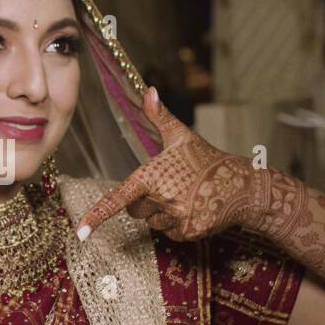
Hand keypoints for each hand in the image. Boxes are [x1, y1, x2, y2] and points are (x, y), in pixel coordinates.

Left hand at [76, 87, 265, 241]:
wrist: (244, 186)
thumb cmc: (207, 159)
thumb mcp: (182, 136)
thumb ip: (159, 116)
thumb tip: (149, 90)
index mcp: (152, 176)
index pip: (118, 198)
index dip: (97, 216)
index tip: (80, 233)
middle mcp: (162, 199)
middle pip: (134, 210)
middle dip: (144, 201)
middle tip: (168, 186)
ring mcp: (176, 218)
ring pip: (153, 222)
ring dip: (162, 212)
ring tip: (185, 196)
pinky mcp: (189, 232)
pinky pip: (170, 232)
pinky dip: (178, 224)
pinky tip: (194, 208)